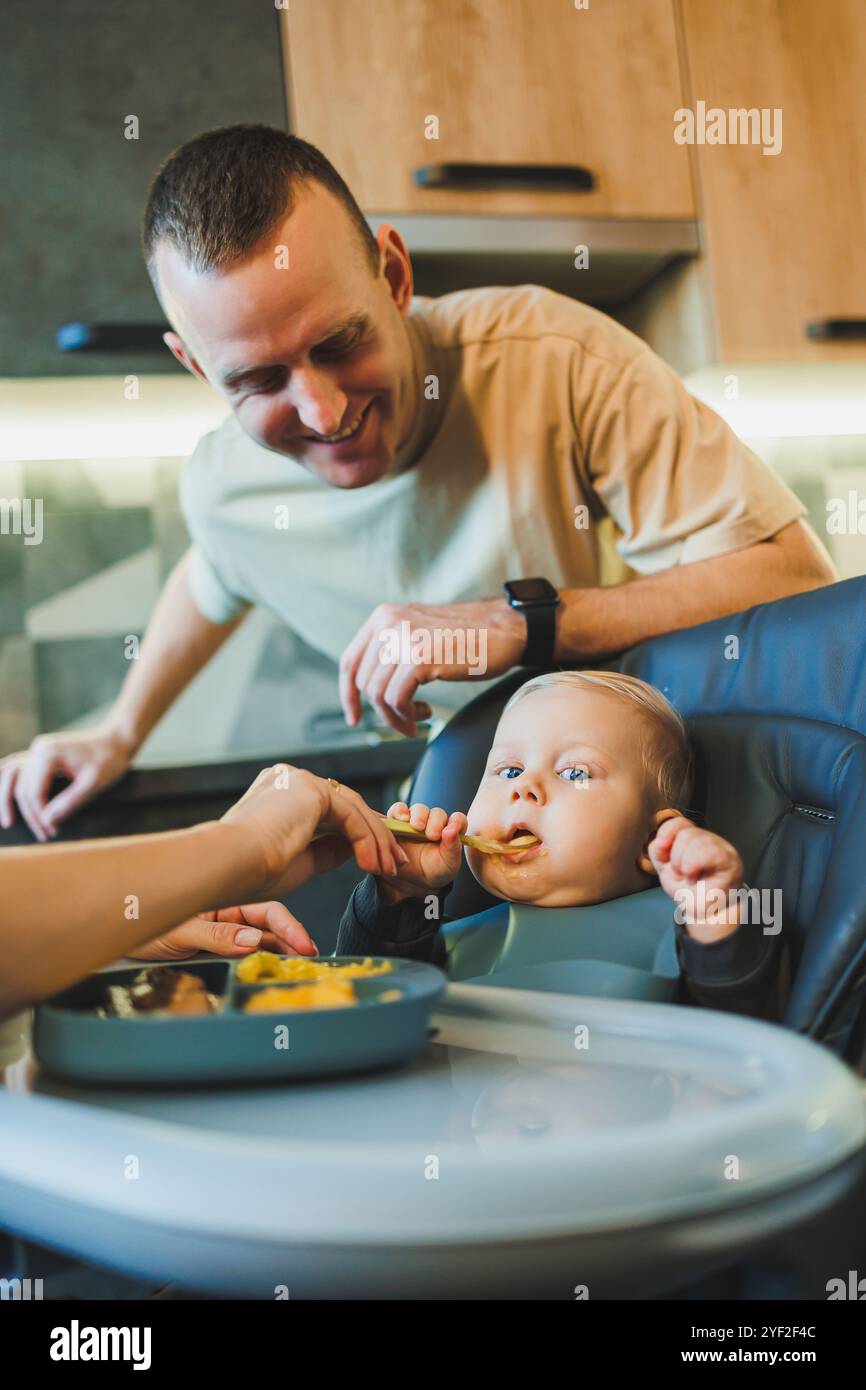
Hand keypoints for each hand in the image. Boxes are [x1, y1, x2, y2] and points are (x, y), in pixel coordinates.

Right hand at [0, 727, 135, 840]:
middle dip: (31, 815)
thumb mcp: (94, 783)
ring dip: (7, 800)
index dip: (39, 816)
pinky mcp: (39, 755)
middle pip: (21, 788)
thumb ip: (71, 801)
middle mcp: (37, 749)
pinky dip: (6, 781)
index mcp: (48, 753)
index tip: (52, 832)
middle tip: (45, 836)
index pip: (33, 792)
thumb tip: (47, 820)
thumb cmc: (109, 761)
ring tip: (8, 824)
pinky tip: (0, 795)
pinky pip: (16, 768)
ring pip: (11, 777)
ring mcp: (36, 751)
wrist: (116, 741)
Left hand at [129, 901, 316, 961]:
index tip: (304, 945)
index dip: (288, 927)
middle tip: (309, 960)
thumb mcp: (181, 931)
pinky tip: (272, 973)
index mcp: (224, 901)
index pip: (266, 911)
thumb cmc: (142, 929)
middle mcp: (228, 916)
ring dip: (280, 956)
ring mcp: (224, 936)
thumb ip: (218, 936)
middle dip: (291, 942)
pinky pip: (246, 959)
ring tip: (297, 969)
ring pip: (261, 945)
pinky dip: (261, 966)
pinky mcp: (217, 955)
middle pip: (270, 928)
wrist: (116, 943)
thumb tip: (252, 940)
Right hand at [220, 764, 404, 898]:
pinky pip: (351, 814)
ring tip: (388, 868)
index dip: (358, 832)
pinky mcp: (311, 788)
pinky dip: (367, 839)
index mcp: (279, 794)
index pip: (330, 808)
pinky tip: (371, 863)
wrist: (230, 866)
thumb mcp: (300, 861)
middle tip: (393, 862)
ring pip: (352, 808)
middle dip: (375, 836)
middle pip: (345, 805)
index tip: (376, 857)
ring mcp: (299, 779)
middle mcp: (289, 779)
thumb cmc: (251, 873)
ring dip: (376, 840)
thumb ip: (327, 850)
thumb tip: (356, 848)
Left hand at [339, 599, 525, 735]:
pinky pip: (397, 699)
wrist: (505, 629)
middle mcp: (389, 623)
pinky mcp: (420, 657)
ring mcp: (404, 639)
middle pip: (364, 683)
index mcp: (383, 616)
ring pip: (379, 695)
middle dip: (381, 711)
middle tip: (405, 721)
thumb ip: (391, 650)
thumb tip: (368, 688)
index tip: (355, 717)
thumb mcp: (418, 633)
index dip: (348, 695)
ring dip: (396, 717)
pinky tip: (425, 713)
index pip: (350, 661)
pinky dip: (407, 715)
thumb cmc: (467, 638)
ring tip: (416, 720)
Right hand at [376, 801, 466, 903]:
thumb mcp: (448, 864)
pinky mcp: (398, 822)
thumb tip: (453, 829)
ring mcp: (415, 821)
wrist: (411, 882)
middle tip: (431, 835)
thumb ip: (453, 847)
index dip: (457, 821)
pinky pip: (398, 810)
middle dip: (435, 821)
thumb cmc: (434, 871)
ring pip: (418, 809)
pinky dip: (399, 811)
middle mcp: (434, 823)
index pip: (457, 819)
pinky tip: (401, 819)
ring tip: (416, 826)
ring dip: (418, 815)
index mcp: (450, 831)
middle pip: (437, 813)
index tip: (453, 828)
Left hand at [647, 816, 743, 941]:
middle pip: (686, 833)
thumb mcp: (665, 869)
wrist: (705, 913)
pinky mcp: (731, 861)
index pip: (680, 823)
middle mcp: (709, 840)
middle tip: (682, 873)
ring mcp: (722, 848)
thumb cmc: (689, 890)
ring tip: (690, 877)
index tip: (661, 846)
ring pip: (697, 840)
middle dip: (676, 857)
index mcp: (693, 839)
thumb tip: (660, 840)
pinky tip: (694, 874)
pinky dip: (696, 862)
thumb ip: (658, 851)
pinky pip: (712, 851)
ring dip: (685, 863)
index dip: (667, 831)